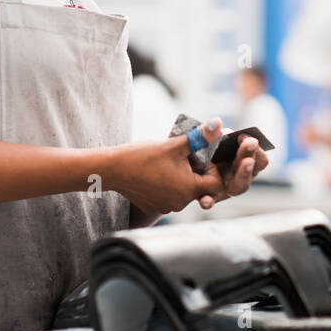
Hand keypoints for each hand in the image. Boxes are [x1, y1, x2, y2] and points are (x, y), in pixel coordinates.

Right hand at [107, 117, 264, 219]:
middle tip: (185, 158)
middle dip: (197, 173)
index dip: (213, 169)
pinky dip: (168, 186)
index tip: (202, 157)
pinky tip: (159, 173)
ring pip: (184, 193)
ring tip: (171, 164)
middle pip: (200, 188)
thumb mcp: (174, 145)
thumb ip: (200, 137)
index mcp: (189, 189)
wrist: (112, 170)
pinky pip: (169, 197)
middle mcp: (180, 203)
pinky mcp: (153, 207)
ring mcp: (166, 207)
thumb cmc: (143, 156)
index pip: (215, 184)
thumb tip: (218, 123)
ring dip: (183, 180)